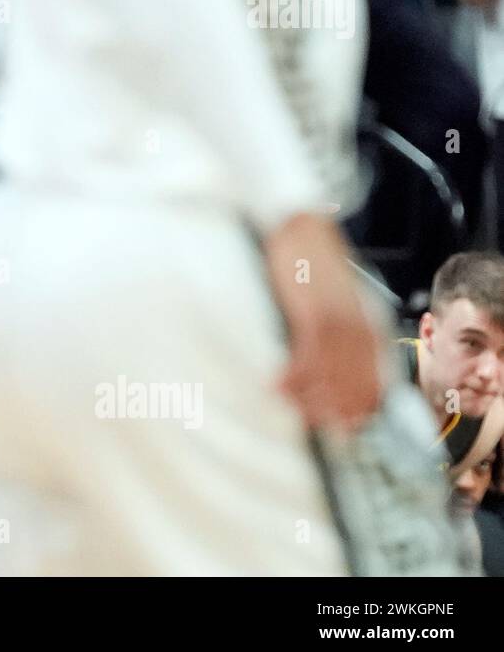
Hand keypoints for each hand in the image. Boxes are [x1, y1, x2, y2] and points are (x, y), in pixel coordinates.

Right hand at [266, 213, 382, 431]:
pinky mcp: (315, 315)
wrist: (299, 226)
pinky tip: (278, 385)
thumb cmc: (310, 263)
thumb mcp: (335, 301)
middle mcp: (361, 329)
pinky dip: (294, 377)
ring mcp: (340, 324)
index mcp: (370, 327)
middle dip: (335, 411)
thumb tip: (324, 362)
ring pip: (333, 378)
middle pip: (356, 385)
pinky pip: (308, 357)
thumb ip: (336, 330)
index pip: (374, 381)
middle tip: (311, 422)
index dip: (358, 408)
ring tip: (291, 407)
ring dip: (311, 399)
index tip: (340, 425)